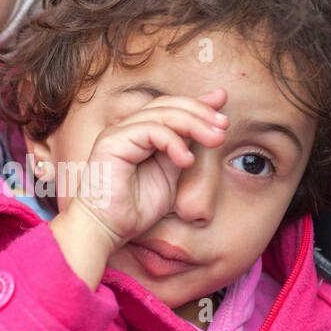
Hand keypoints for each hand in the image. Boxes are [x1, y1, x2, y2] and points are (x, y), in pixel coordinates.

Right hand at [72, 89, 228, 250]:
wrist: (107, 230)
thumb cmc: (134, 209)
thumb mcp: (169, 174)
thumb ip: (182, 149)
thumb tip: (206, 128)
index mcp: (138, 132)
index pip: (170, 107)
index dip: (197, 103)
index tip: (222, 100)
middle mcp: (126, 127)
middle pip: (167, 104)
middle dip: (200, 111)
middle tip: (224, 124)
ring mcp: (118, 132)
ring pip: (162, 113)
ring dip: (194, 124)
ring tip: (216, 139)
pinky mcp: (113, 142)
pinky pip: (150, 130)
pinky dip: (173, 142)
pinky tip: (186, 160)